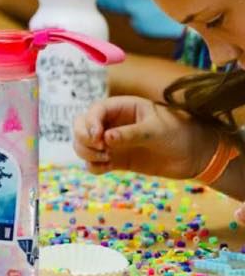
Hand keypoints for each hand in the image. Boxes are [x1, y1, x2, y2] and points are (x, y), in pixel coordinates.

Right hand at [73, 96, 217, 178]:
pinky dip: (93, 166)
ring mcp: (112, 142)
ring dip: (86, 153)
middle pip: (81, 126)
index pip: (95, 110)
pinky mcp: (115, 159)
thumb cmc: (179, 133)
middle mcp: (112, 123)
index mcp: (122, 108)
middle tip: (98, 149)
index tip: (97, 137)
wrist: (195, 155)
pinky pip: (93, 163)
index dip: (90, 122)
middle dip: (82, 138)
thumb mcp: (156, 130)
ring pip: (83, 145)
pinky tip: (107, 167)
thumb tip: (105, 139)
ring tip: (105, 159)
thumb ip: (131, 134)